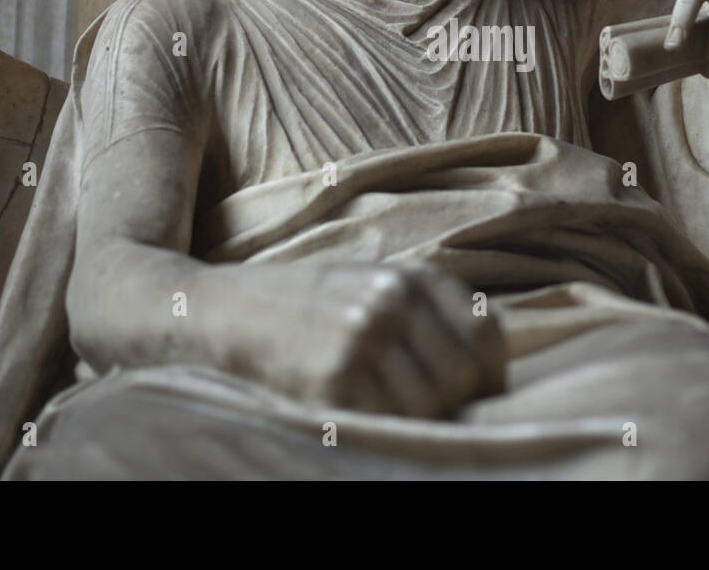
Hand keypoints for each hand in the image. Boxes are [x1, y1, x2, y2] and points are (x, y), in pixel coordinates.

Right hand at [227, 263, 505, 418]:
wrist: (218, 311)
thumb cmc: (302, 306)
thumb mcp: (370, 285)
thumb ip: (425, 315)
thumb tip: (487, 376)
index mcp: (409, 276)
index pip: (486, 333)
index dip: (491, 375)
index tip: (478, 397)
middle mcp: (391, 301)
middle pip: (463, 376)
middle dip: (454, 405)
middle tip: (428, 417)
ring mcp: (361, 339)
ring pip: (428, 407)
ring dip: (414, 424)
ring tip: (385, 414)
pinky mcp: (332, 379)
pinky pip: (384, 424)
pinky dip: (378, 431)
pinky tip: (357, 418)